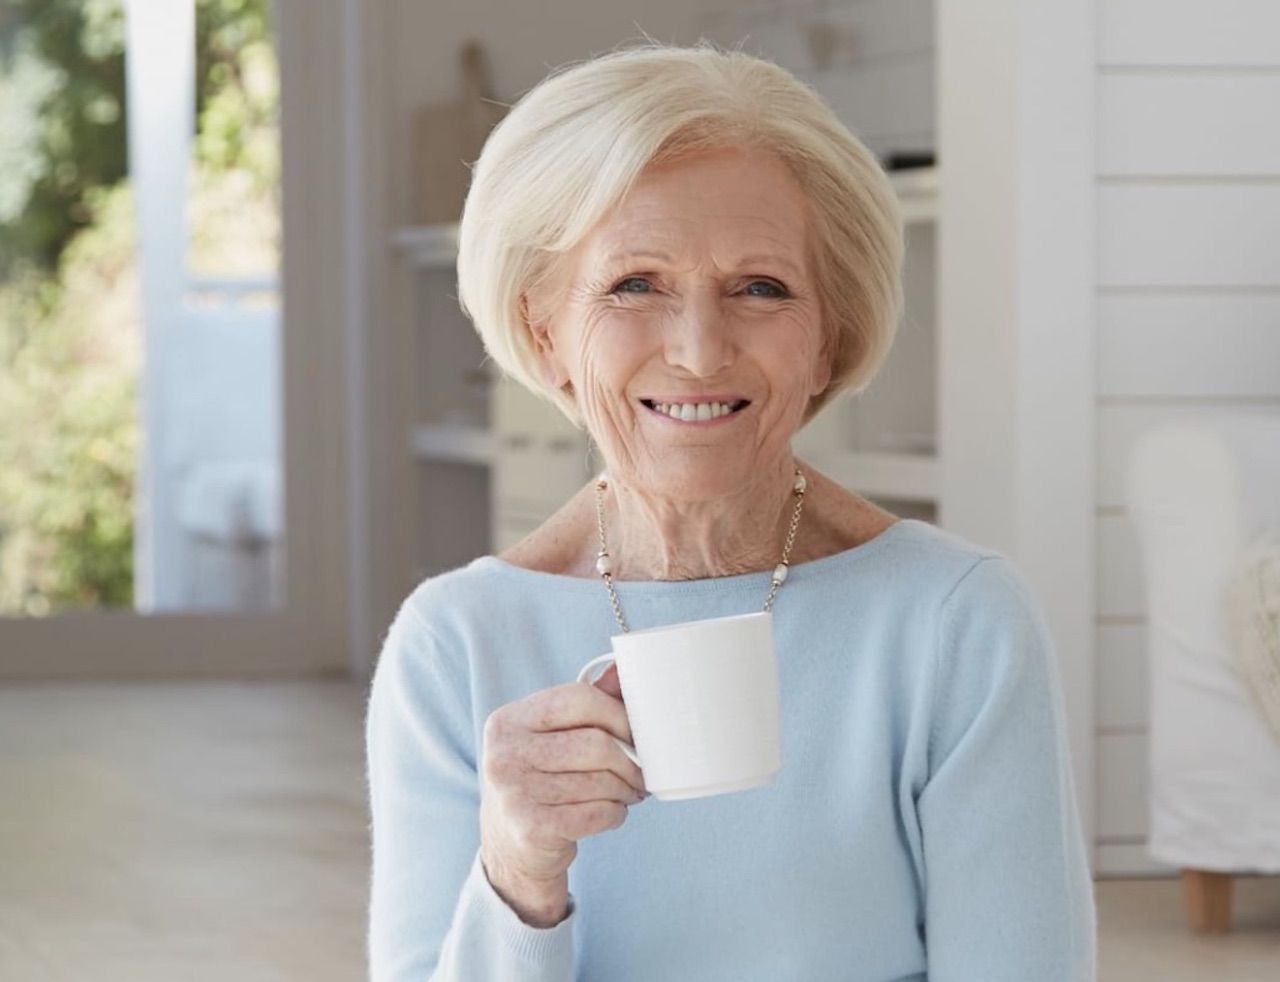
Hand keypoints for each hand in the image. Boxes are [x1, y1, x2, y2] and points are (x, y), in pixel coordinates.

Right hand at [478, 664, 646, 920]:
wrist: (509, 846)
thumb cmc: (538, 781)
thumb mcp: (549, 737)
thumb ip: (583, 704)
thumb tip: (620, 669)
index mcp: (508, 720)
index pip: (579, 698)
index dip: (618, 714)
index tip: (634, 733)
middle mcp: (504, 753)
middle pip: (596, 744)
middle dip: (630, 760)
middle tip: (641, 772)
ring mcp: (514, 792)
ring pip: (601, 781)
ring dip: (626, 790)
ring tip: (628, 792)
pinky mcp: (531, 828)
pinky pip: (597, 813)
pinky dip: (615, 813)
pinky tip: (612, 813)